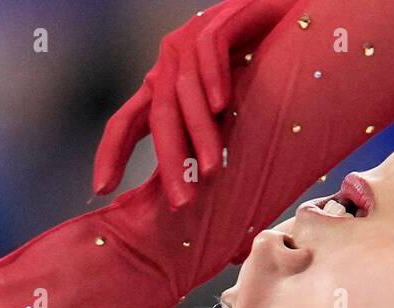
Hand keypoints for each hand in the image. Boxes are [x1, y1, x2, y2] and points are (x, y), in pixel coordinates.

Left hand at [93, 0, 296, 207]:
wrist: (291, 19)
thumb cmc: (260, 72)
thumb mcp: (228, 115)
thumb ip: (210, 145)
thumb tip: (201, 199)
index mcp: (163, 88)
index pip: (126, 122)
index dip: (111, 153)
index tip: (102, 188)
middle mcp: (170, 64)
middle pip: (159, 118)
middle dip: (170, 164)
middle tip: (181, 202)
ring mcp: (192, 40)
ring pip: (184, 91)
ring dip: (199, 134)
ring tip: (211, 169)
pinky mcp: (221, 19)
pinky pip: (210, 49)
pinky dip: (213, 78)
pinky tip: (222, 106)